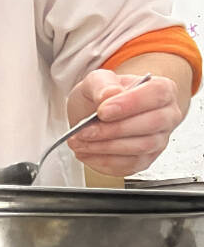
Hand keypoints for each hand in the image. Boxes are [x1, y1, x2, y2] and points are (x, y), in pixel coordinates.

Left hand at [65, 70, 185, 175]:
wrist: (99, 113)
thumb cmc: (103, 96)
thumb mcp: (97, 80)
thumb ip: (102, 83)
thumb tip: (109, 93)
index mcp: (161, 90)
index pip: (156, 95)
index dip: (130, 104)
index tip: (102, 111)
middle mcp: (166, 116)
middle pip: (150, 125)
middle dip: (112, 130)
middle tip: (84, 131)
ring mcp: (158, 141)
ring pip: (140, 148)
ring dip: (105, 148)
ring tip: (79, 142)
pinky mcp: (144, 160)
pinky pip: (128, 166)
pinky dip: (102, 161)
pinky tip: (86, 152)